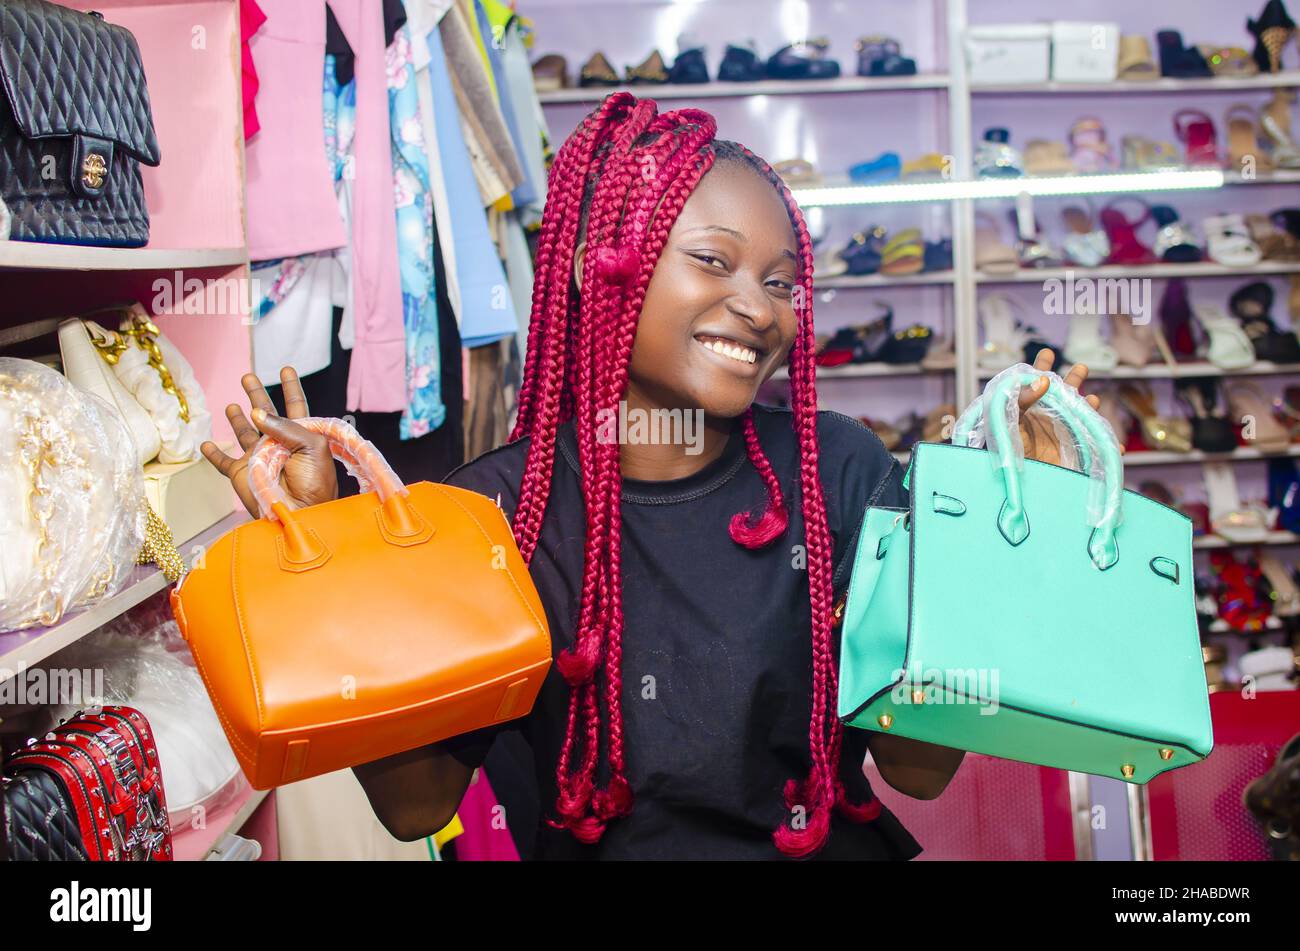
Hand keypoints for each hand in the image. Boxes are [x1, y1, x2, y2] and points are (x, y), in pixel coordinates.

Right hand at [200, 366, 338, 518]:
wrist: (301, 513)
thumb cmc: (315, 482)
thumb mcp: (312, 447)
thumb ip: (286, 426)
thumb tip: (258, 412)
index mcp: (301, 436)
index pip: (296, 406)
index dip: (291, 388)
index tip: (287, 369)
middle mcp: (279, 444)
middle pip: (266, 413)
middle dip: (258, 394)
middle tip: (248, 376)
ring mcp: (259, 458)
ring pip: (244, 433)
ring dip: (237, 420)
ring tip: (232, 406)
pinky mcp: (242, 473)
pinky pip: (224, 462)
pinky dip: (214, 453)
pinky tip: (207, 445)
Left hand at [1016, 349, 1123, 465]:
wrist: (1020, 482)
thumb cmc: (1010, 451)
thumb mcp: (1011, 421)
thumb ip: (1022, 400)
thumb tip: (1043, 380)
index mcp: (1030, 407)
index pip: (1037, 383)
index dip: (1042, 367)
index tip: (1047, 354)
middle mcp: (1049, 416)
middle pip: (1065, 393)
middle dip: (1074, 379)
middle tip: (1081, 367)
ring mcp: (1064, 431)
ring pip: (1083, 413)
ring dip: (1090, 407)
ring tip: (1092, 400)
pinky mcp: (1075, 448)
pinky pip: (1097, 444)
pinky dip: (1109, 444)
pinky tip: (1117, 446)